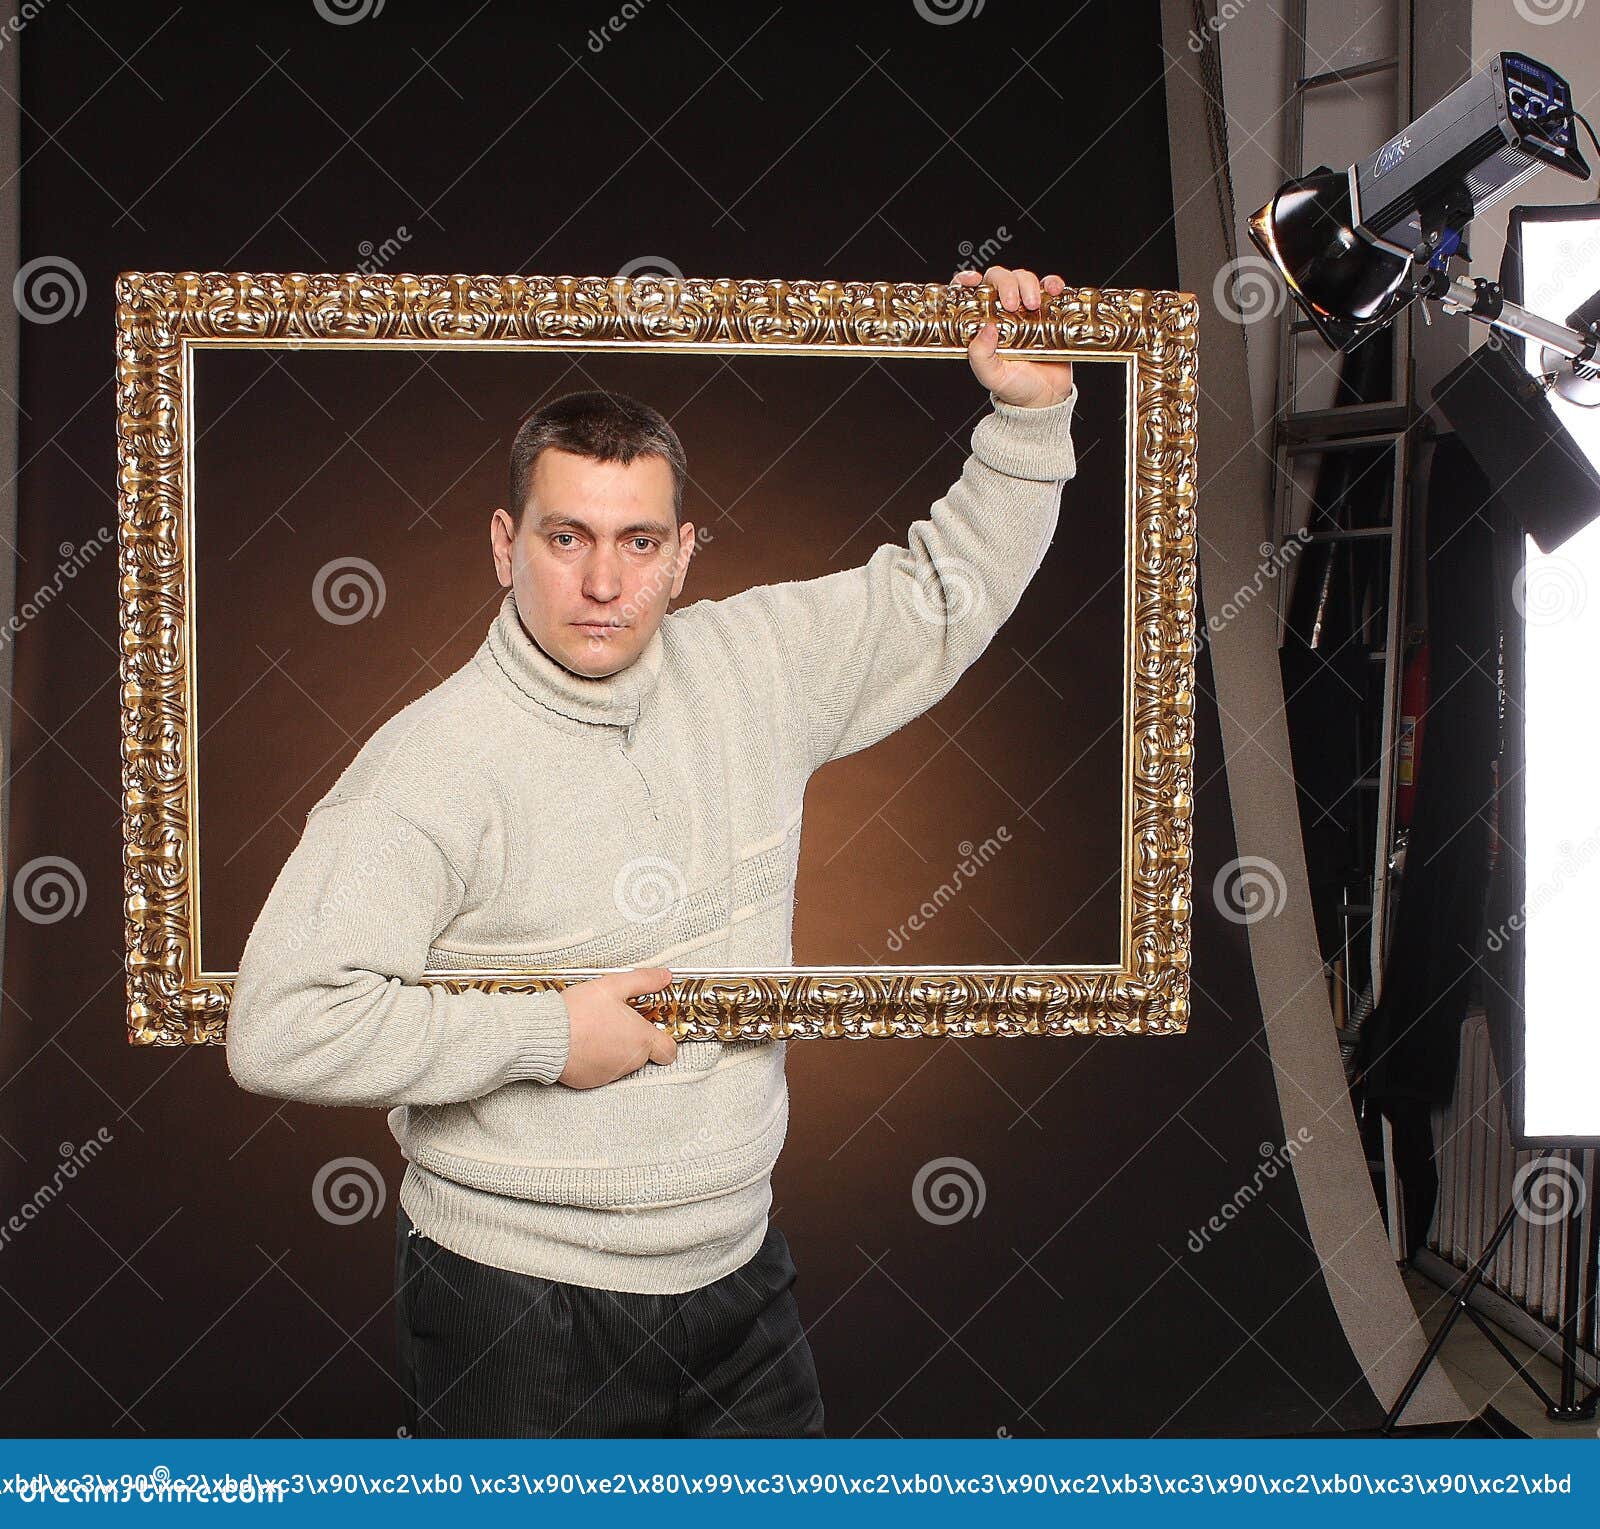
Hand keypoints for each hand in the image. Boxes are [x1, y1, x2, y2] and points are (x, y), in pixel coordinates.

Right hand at [557, 966, 677, 1087]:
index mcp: (641, 1040)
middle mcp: (629, 1062)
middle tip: (617, 1020)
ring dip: (615, 1048)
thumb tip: (664, 976)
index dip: (664, 1038)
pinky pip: (600, 1070)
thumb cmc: (579, 1012)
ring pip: (621, 1062)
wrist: (545, 1036)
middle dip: (634, 1038)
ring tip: (596, 1028)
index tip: (653, 1026)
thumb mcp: (614, 986)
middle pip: (643, 1054)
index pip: (669, 1050)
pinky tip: (584, 1042)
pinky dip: (596, 1059)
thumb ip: (644, 980)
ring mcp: (610, 1074)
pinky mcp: (590, 1082)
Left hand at [951, 264, 1073, 408]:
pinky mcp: (1047, 310)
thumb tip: (986, 328)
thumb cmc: (1014, 387)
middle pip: (998, 279)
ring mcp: (1024, 309)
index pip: (968, 294)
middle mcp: (1001, 312)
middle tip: (1012, 304)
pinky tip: (1054, 290)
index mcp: (981, 325)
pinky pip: (1050, 287)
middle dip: (1005, 283)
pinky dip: (1052, 283)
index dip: (965, 281)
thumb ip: (981, 356)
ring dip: (1028, 284)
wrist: (1044, 398)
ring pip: (1022, 278)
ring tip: (1033, 305)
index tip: (973, 281)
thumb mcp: (991, 376)